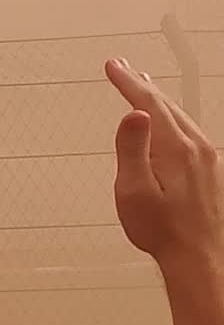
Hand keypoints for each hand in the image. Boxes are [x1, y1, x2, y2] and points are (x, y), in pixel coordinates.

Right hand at [106, 58, 220, 265]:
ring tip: (143, 87)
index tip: (113, 66)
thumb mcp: (133, 190)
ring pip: (181, 118)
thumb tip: (134, 114)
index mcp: (176, 149)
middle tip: (123, 68)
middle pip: (167, 106)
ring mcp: (209, 160)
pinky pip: (190, 132)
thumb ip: (132, 149)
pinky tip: (167, 122)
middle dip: (142, 85)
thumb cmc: (163, 230)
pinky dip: (172, 117)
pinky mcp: (211, 171)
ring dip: (158, 100)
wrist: (200, 258)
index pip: (149, 104)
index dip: (128, 82)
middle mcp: (198, 149)